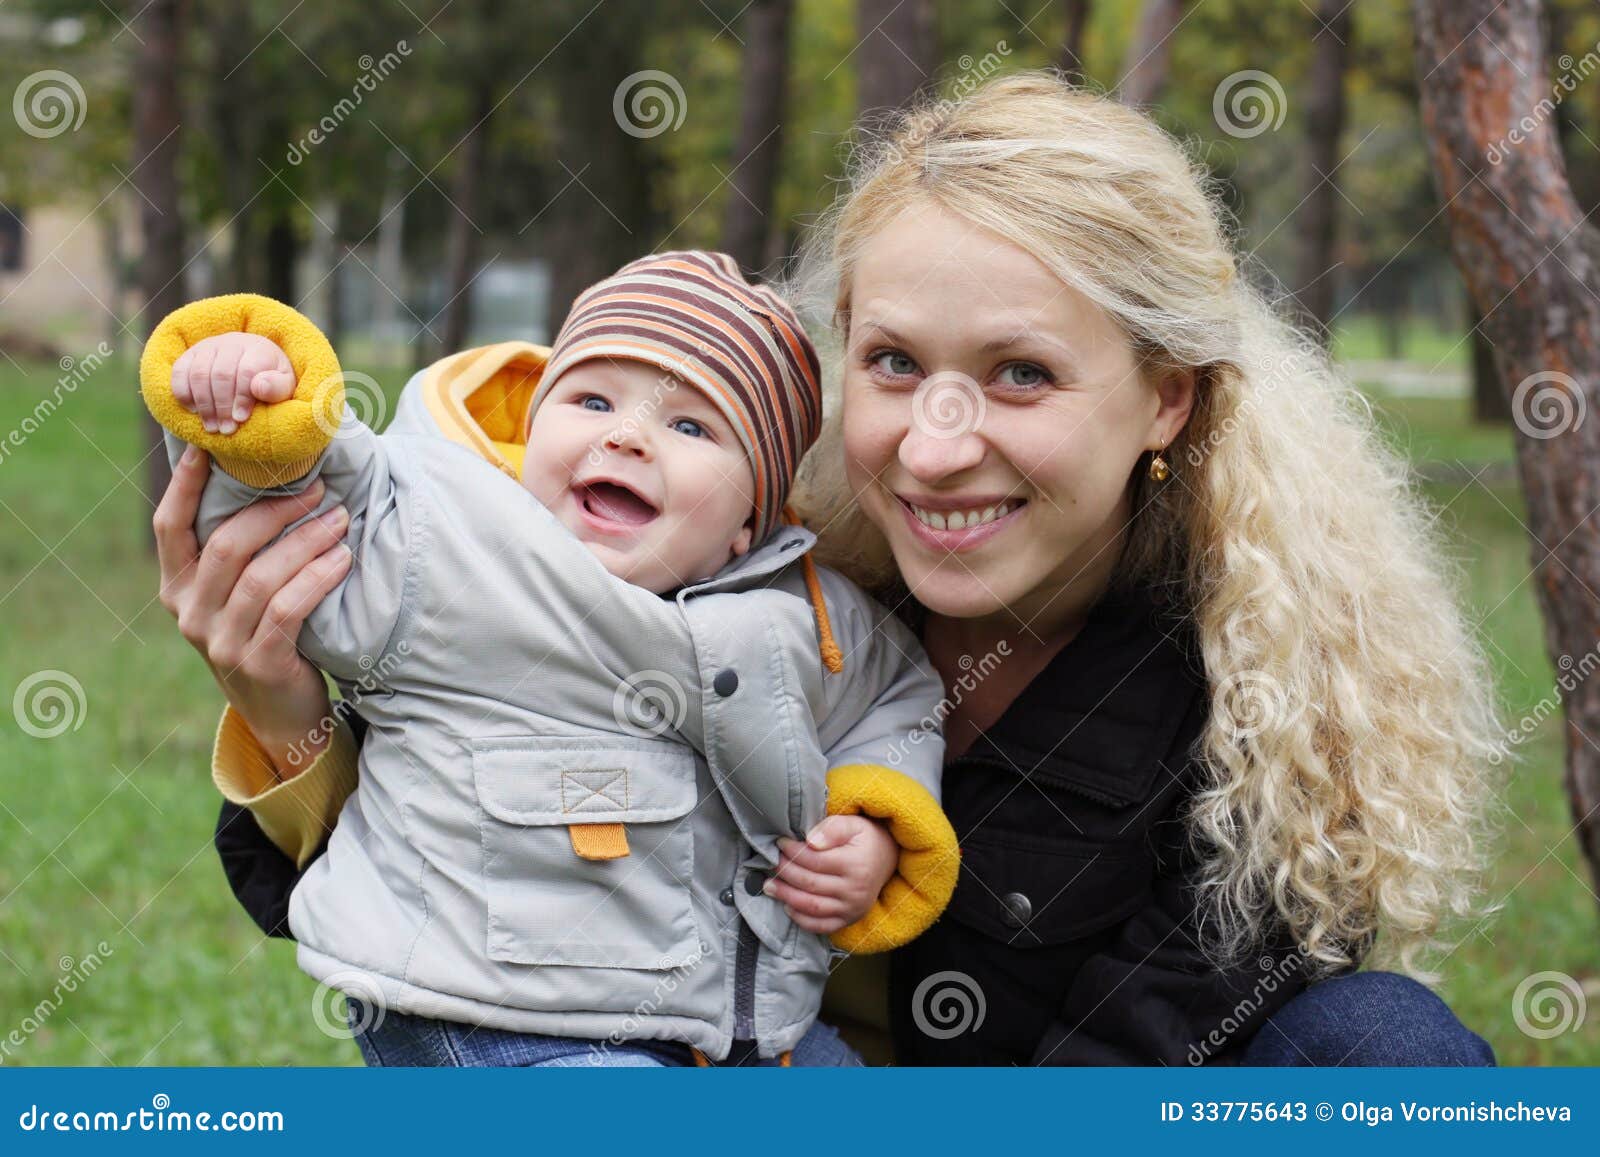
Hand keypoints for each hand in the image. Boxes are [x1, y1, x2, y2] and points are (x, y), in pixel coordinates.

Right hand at [154, 444, 349, 778]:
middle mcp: (189, 613)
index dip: (185, 484)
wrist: (282, 713)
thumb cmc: (268, 634)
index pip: (169, 526)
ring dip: (307, 540)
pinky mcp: (258, 662)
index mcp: (177, 587)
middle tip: (317, 488)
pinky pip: (289, 608)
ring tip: (340, 519)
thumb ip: (241, 552)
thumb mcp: (239, 595)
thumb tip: (270, 479)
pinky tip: (344, 559)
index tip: (209, 447)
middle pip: (227, 544)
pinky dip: (319, 577)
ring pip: (262, 576)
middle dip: (276, 509)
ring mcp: (219, 642)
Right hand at [170, 332, 296, 433]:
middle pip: (221, 374)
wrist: (254, 367)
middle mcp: (231, 343)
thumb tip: (259, 388)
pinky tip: (193, 411)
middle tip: (226, 430)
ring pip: (199, 374)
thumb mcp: (285, 386)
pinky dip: (183, 392)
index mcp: (258, 348)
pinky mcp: (190, 355)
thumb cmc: (271, 381)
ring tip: (212, 427)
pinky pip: (179, 372)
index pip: (247, 371)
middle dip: (223, 405)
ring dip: (204, 404)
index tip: (241, 419)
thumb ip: (278, 388)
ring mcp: (208, 347)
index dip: (242, 396)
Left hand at [767, 814, 898, 934]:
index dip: (793, 852)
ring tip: (770, 885)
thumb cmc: (866, 839)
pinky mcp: (850, 919)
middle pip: (810, 884)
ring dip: (786, 897)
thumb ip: (832, 828)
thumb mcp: (854, 824)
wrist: (887, 858)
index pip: (815, 861)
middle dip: (785, 873)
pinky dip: (802, 920)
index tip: (780, 843)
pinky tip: (787, 906)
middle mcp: (855, 890)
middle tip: (772, 863)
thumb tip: (811, 841)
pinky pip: (822, 926)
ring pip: (812, 906)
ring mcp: (852, 908)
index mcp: (855, 865)